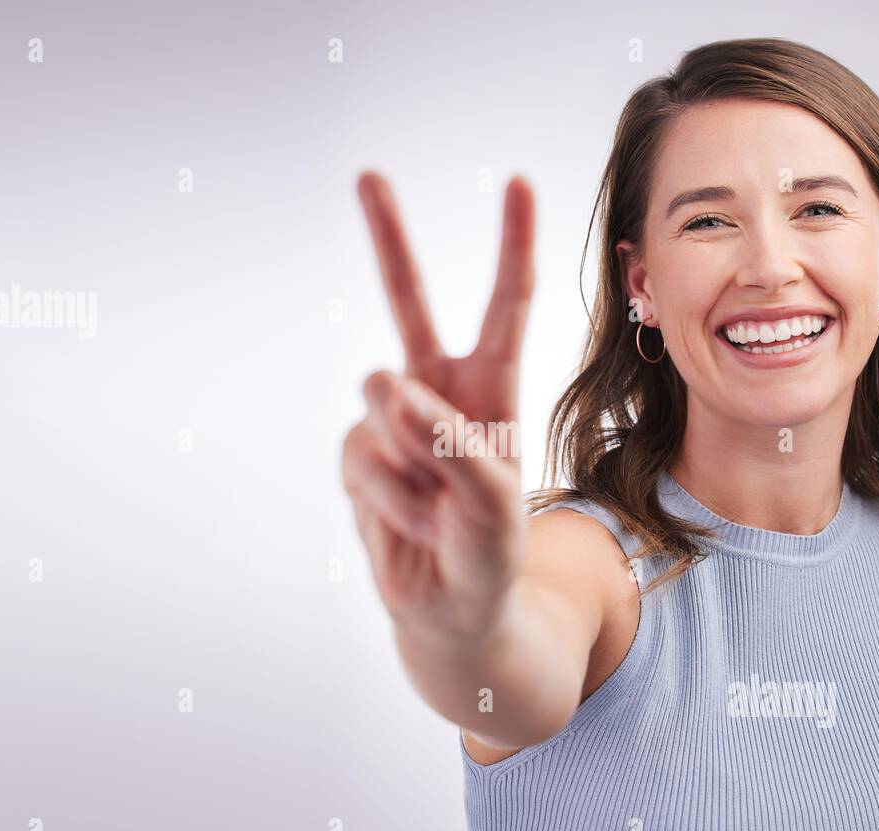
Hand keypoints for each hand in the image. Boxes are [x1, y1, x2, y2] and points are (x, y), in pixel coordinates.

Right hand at [342, 171, 535, 641]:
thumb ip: (451, 445)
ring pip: (379, 406)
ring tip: (437, 510)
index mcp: (493, 387)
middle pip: (409, 303)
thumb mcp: (495, 505)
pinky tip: (408, 520)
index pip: (505, 305)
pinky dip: (386, 498)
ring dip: (409, 468)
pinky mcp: (360, 454)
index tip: (519, 183)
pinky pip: (359, 456)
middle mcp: (440, 391)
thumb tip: (386, 387)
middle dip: (390, 240)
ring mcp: (395, 422)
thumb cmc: (491, 553)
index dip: (512, 245)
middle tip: (369, 175)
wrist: (451, 609)